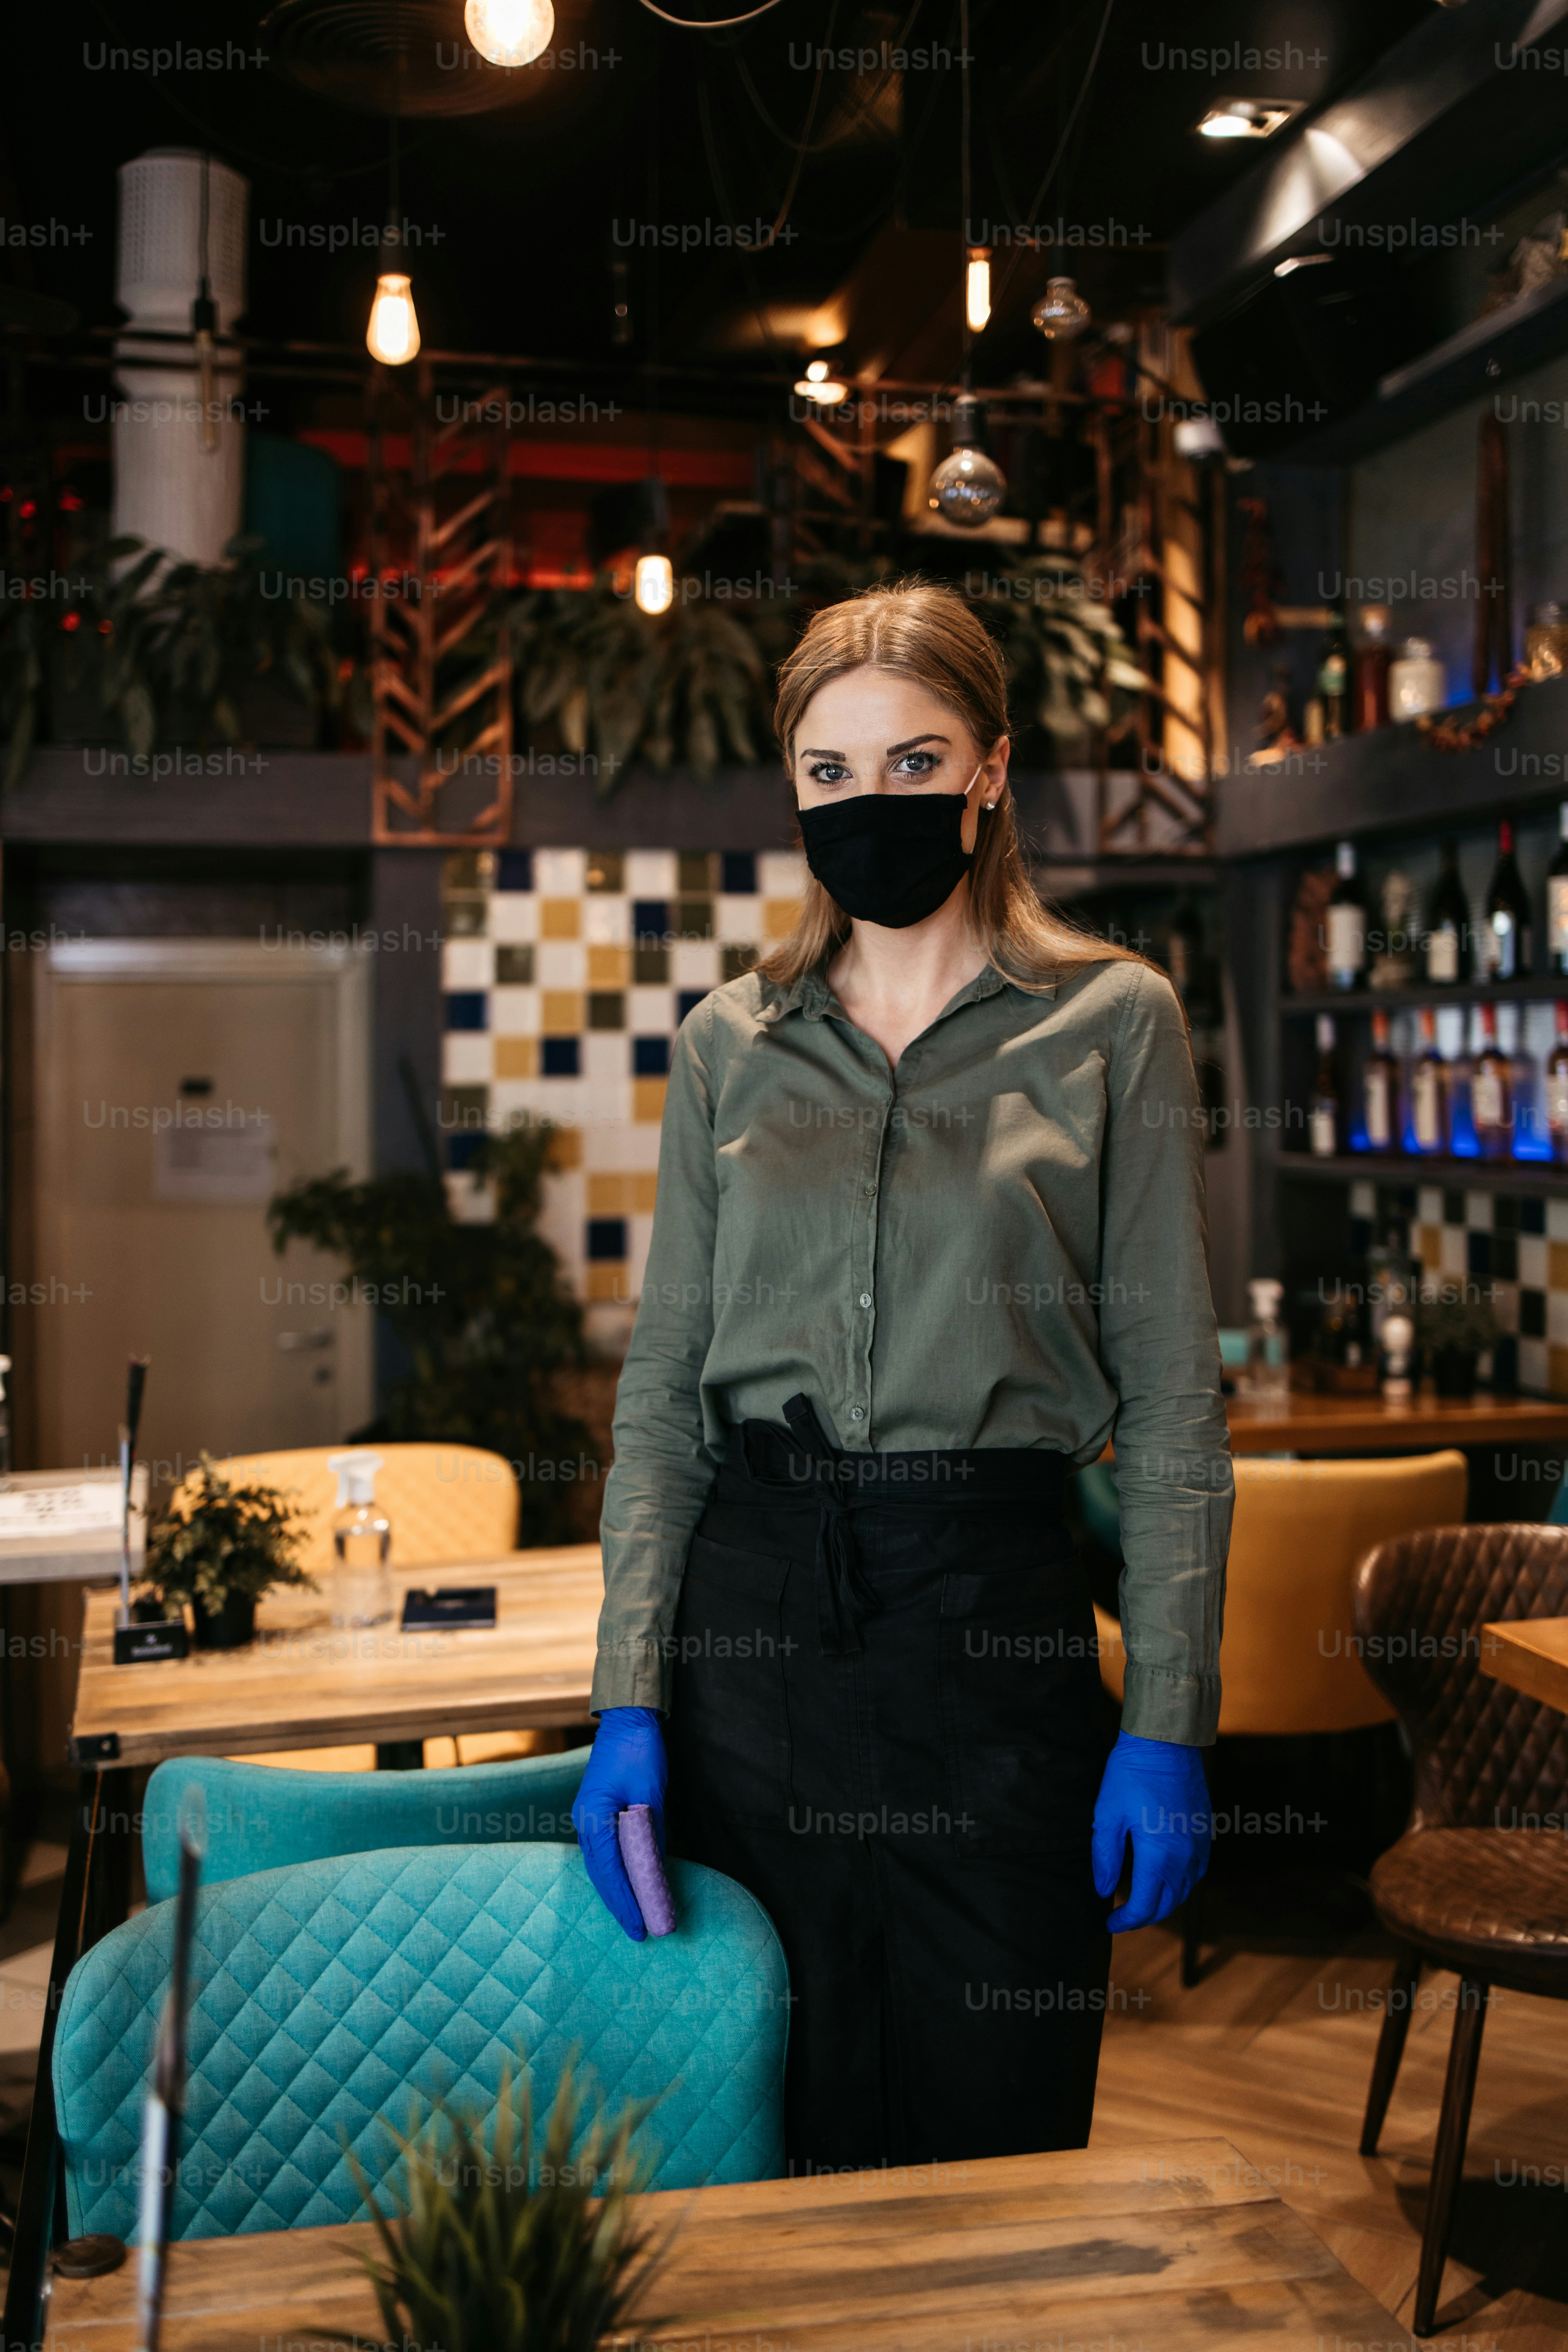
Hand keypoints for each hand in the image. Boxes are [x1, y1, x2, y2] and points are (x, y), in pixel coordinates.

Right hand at [571, 1706, 667, 1940]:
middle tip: (639, 1932)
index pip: (610, 1870)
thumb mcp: (650, 1793)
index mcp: (594, 1816)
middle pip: (601, 1873)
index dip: (625, 1901)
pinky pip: (605, 1851)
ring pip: (601, 1865)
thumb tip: (655, 1869)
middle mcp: (585, 1820)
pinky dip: (616, 1872)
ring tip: (635, 1916)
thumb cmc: (639, 1751)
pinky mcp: (597, 1813)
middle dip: (619, 1904)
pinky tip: (628, 1886)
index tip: (640, 1927)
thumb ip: (650, 1833)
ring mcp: (588, 1817)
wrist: (628, 1719)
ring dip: (617, 1891)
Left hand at [1091, 1730, 1210, 1932]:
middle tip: (1123, 1918)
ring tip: (1143, 1901)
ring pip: (1185, 1889)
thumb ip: (1105, 1857)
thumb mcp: (1107, 1815)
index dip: (1126, 1921)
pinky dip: (1182, 1883)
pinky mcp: (1204, 1830)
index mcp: (1159, 1856)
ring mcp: (1198, 1844)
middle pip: (1167, 1903)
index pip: (1144, 1905)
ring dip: (1165, 1902)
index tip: (1110, 1924)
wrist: (1165, 1741)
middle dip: (1145, 1917)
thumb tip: (1104, 1890)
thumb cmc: (1132, 1774)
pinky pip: (1198, 1871)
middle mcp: (1184, 1856)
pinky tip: (1168, 1878)